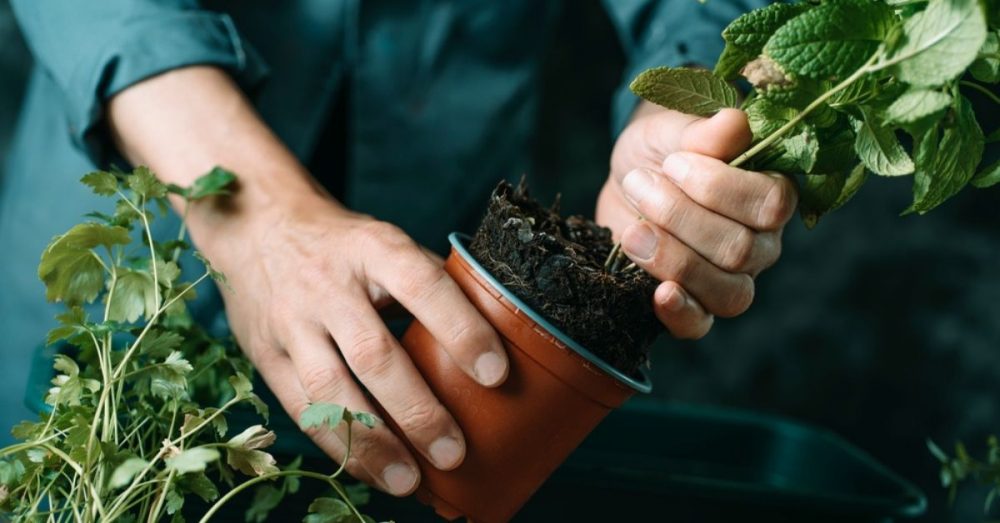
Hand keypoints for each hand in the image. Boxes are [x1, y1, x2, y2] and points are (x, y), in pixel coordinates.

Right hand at [107, 66, 507, 496]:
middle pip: (374, 354)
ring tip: (410, 481)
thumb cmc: (344, 245)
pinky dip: (337, 445)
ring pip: (331, 391)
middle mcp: (328, 285)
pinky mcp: (264, 353)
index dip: (461, 329)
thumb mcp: (387, 242)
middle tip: (455, 452)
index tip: (496, 374)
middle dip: (417, 411)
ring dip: (373, 443)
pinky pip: (301, 408)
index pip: (423, 286)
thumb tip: (492, 336)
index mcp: (373, 248)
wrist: (258, 224)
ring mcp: (291, 321)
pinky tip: (369, 471)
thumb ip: (430, 283)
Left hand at [596, 104, 796, 338]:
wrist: (630, 178)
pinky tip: (658, 293)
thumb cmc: (663, 150)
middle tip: (640, 184)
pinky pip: (701, 325)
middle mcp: (762, 243)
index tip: (672, 163)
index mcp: (772, 196)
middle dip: (680, 217)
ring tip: (634, 230)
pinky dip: (680, 313)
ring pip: (728, 292)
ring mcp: (732, 280)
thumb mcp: (671, 130)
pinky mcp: (694, 305)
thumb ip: (701, 132)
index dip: (717, 187)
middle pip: (741, 250)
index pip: (770, 204)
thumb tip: (733, 123)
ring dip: (674, 260)